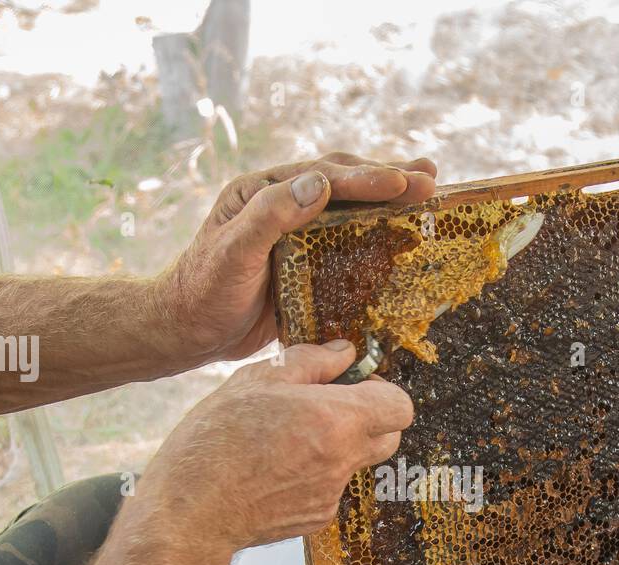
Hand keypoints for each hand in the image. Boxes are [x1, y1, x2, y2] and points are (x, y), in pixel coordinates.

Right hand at [140, 341, 412, 564]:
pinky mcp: (317, 518)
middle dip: (370, 419)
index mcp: (336, 420)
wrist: (191, 512)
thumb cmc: (215, 441)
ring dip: (336, 446)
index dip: (383, 391)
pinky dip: (313, 474)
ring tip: (286, 439)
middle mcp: (343, 460)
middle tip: (327, 407)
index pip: (400, 406)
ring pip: (356, 461)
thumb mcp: (257, 380)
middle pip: (389, 437)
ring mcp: (332, 493)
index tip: (355, 384)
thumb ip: (311, 361)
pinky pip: (330, 487)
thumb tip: (344, 353)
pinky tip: (274, 468)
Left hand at [155, 152, 436, 364]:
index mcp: (262, 191)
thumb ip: (270, 216)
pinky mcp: (306, 266)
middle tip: (431, 180)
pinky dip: (379, 240)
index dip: (366, 177)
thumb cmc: (202, 291)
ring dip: (389, 204)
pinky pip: (348, 246)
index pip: (322, 177)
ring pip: (351, 211)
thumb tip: (317, 183)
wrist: (187, 332)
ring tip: (428, 196)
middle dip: (389, 180)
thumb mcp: (231, 251)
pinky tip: (404, 242)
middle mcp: (282, 205)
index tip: (403, 182)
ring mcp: (296, 235)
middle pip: (343, 184)